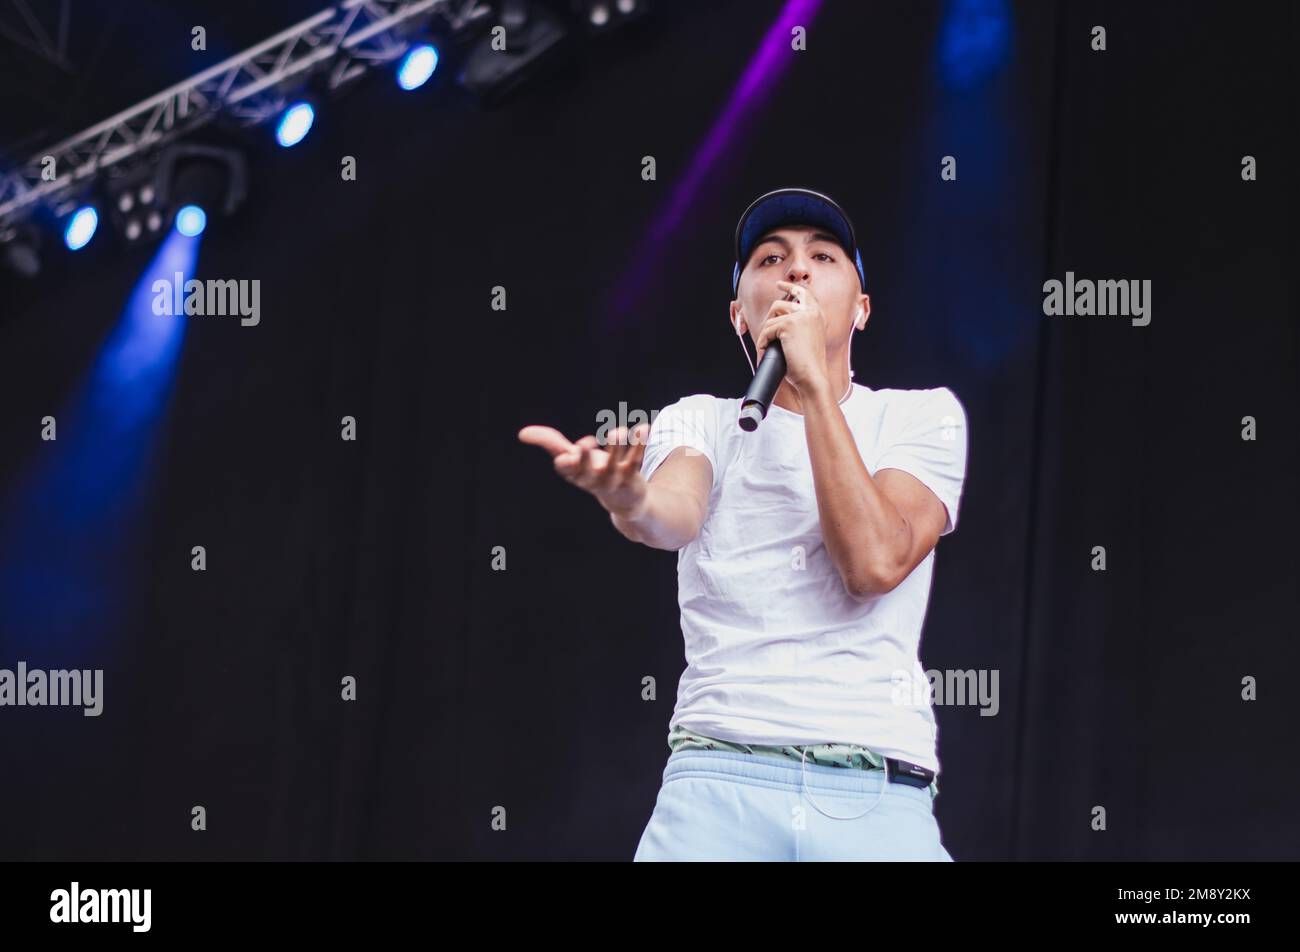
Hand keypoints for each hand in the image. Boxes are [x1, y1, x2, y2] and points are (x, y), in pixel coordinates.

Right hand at [518, 422, 651, 518]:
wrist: (624, 500)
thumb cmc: (593, 473)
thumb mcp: (571, 458)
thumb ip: (550, 443)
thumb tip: (522, 433)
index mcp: (575, 475)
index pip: (568, 469)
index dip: (568, 460)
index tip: (573, 447)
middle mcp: (593, 479)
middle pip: (588, 470)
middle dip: (585, 459)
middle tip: (584, 444)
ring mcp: (614, 479)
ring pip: (614, 464)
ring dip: (616, 448)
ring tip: (618, 430)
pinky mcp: (633, 477)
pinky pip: (636, 460)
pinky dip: (639, 445)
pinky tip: (643, 428)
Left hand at [752, 280, 830, 395]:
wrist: (813, 378)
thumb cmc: (808, 366)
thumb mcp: (806, 341)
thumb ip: (798, 328)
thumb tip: (776, 323)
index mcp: (818, 315)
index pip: (804, 293)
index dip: (790, 288)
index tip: (779, 285)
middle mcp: (812, 312)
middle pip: (779, 304)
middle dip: (768, 319)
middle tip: (766, 335)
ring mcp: (801, 316)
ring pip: (771, 318)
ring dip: (765, 334)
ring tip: (767, 348)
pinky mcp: (789, 324)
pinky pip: (766, 330)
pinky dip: (762, 342)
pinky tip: (766, 352)